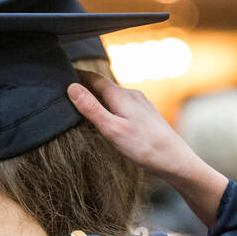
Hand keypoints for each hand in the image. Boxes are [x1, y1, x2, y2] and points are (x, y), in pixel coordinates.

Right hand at [67, 71, 227, 226]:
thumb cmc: (143, 147)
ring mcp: (140, 104)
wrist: (175, 159)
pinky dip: (110, 108)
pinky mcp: (145, 115)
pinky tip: (108, 119)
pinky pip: (122, 105)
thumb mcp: (111, 129)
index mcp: (120, 95)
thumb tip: (71, 87)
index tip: (61, 75)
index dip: (77, 75)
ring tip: (83, 106)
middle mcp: (131, 94)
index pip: (93, 78)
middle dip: (86, 87)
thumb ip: (91, 108)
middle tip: (67, 93)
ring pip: (113, 96)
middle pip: (103, 86)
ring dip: (98, 98)